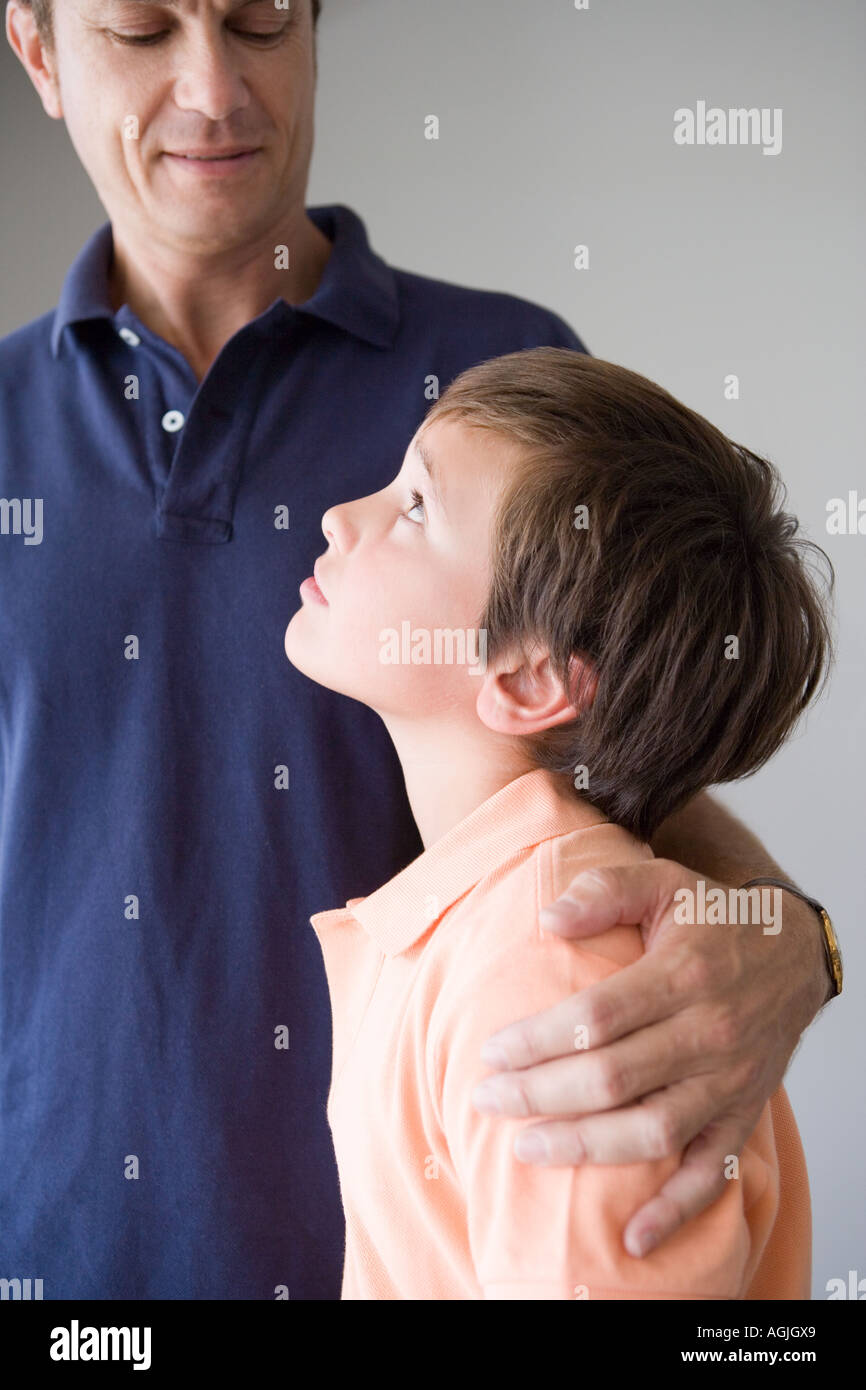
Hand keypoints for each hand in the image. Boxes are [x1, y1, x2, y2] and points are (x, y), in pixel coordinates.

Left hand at [472, 858, 826, 1256]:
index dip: (537, 1041)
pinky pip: (710, 1172)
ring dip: (584, 1147)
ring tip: (526, 1146)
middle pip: (611, 1079)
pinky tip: (632, 1237)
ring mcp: (728, 1080)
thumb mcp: (663, 882)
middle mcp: (708, 1031)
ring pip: (650, 1130)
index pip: (595, 1019)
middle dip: (538, 1095)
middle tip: (486, 1099)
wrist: (796, 951)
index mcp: (683, 974)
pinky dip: (674, 1210)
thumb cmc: (714, 918)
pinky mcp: (744, 1112)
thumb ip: (604, 890)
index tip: (491, 1053)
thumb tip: (548, 919)